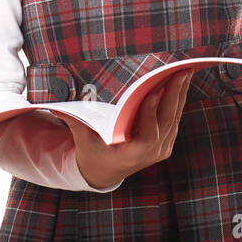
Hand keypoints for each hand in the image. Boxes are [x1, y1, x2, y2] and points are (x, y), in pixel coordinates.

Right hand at [51, 70, 196, 189]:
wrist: (106, 171)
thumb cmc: (93, 153)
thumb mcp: (83, 141)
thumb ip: (75, 123)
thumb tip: (56, 106)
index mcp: (132, 155)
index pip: (147, 134)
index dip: (150, 114)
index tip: (153, 92)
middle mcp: (152, 153)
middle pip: (167, 121)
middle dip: (174, 94)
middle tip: (180, 71)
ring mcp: (162, 148)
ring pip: (175, 117)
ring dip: (180, 93)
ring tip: (185, 70)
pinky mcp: (167, 141)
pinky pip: (175, 117)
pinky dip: (179, 99)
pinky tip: (181, 81)